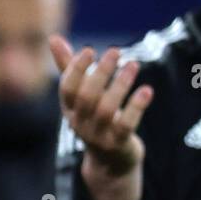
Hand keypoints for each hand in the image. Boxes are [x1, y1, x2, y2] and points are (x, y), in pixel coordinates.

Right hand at [50, 36, 153, 199]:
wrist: (109, 161)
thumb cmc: (94, 117)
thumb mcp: (79, 94)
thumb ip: (67, 66)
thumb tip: (53, 37)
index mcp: (69, 109)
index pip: (67, 88)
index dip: (76, 70)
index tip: (90, 50)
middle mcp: (80, 123)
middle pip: (87, 97)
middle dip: (101, 73)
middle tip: (116, 51)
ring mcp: (98, 136)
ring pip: (106, 109)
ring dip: (120, 85)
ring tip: (133, 65)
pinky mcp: (117, 144)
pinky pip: (125, 125)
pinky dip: (136, 107)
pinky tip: (147, 90)